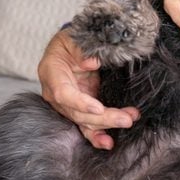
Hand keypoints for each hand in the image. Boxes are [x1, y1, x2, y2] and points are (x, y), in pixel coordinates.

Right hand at [38, 29, 139, 149]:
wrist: (69, 47)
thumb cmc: (70, 41)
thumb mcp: (73, 37)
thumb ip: (80, 49)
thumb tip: (91, 63)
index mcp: (51, 73)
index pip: (63, 93)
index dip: (80, 102)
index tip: (98, 108)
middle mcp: (56, 93)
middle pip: (77, 112)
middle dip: (103, 118)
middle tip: (126, 119)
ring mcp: (68, 104)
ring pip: (85, 121)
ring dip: (107, 124)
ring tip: (129, 120)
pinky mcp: (79, 109)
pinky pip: (87, 125)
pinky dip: (98, 135)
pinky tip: (109, 143)